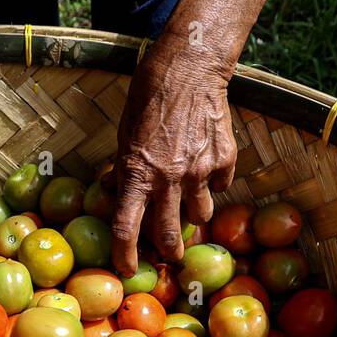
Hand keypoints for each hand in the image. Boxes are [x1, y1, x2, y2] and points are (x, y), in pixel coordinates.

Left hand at [110, 49, 236, 277]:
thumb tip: (111, 189)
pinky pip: (220, 186)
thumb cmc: (149, 98)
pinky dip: (213, 183)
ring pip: (201, 216)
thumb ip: (122, 168)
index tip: (126, 269)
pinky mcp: (225, 161)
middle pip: (168, 236)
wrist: (191, 67)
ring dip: (194, 214)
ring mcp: (200, 172)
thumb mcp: (124, 134)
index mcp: (137, 174)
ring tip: (190, 201)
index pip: (126, 228)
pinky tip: (206, 164)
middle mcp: (169, 179)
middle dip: (168, 253)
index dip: (125, 255)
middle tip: (169, 258)